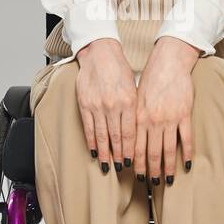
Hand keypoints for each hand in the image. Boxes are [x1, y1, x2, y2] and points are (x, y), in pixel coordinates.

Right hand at [75, 39, 136, 173]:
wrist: (100, 53)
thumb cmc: (119, 70)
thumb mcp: (133, 87)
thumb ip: (135, 109)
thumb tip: (138, 131)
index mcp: (129, 102)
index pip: (131, 133)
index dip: (131, 150)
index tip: (133, 163)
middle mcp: (114, 106)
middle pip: (117, 138)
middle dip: (120, 156)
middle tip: (122, 169)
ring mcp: (97, 106)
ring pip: (102, 135)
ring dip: (106, 153)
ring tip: (108, 166)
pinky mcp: (85, 104)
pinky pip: (88, 128)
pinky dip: (92, 142)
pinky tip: (95, 152)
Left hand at [134, 37, 198, 183]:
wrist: (169, 63)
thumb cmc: (151, 80)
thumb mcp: (136, 99)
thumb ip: (134, 118)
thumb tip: (128, 138)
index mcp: (138, 117)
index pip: (135, 147)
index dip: (136, 164)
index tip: (136, 176)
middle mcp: (152, 121)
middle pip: (151, 153)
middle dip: (151, 170)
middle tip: (152, 183)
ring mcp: (169, 119)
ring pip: (168, 149)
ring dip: (168, 167)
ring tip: (169, 180)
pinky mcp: (184, 114)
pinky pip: (186, 139)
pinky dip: (187, 154)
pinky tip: (187, 165)